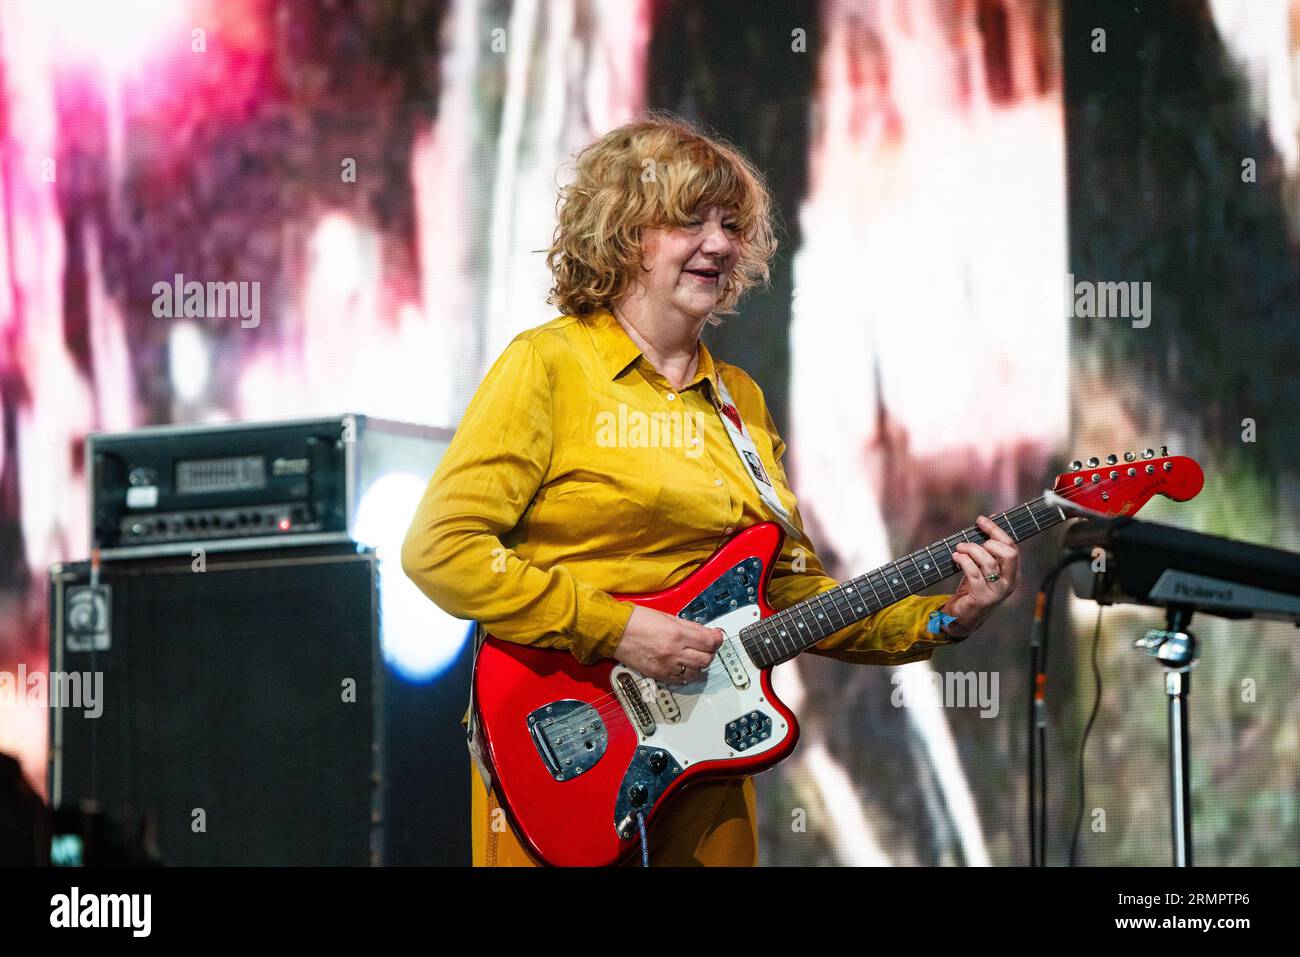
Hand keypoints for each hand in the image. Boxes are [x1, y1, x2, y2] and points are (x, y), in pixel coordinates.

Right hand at [612, 604, 724, 682]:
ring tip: (694, 658)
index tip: (717, 637)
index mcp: (677, 634)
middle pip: (706, 660)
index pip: (709, 642)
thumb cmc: (637, 621)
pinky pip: (680, 681)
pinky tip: (683, 667)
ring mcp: (666, 666)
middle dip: (709, 653)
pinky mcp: (658, 674)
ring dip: (699, 666)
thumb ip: (690, 626)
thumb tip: (706, 632)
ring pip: (696, 673)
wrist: (615, 632)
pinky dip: (686, 675)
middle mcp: (674, 652)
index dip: (717, 639)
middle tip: (706, 647)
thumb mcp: (667, 616)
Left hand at [943, 515, 1019, 636]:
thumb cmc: (973, 588)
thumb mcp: (983, 568)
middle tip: (970, 543)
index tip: (980, 520)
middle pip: (1008, 553)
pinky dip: (963, 561)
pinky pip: (974, 573)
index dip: (996, 530)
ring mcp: (997, 591)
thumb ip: (987, 549)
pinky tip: (955, 557)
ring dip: (970, 550)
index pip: (1011, 546)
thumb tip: (987, 520)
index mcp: (1013, 572)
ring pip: (988, 561)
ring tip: (959, 549)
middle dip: (988, 541)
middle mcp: (1009, 582)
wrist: (962, 617)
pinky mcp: (982, 598)